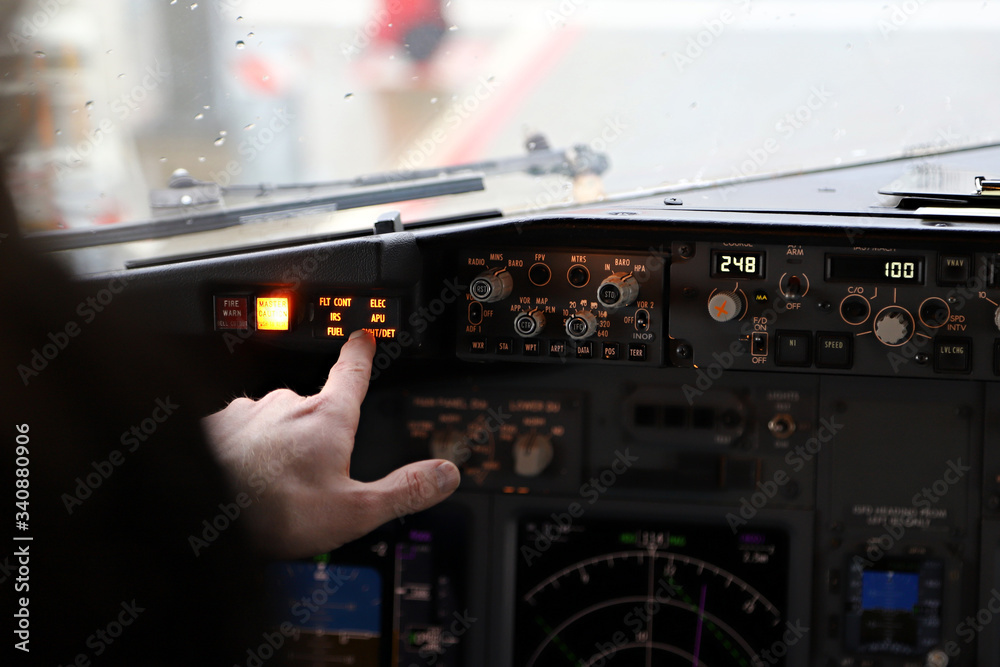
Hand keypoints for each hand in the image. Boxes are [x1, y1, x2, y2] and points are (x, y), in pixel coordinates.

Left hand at [201, 329, 460, 557]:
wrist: (201, 512)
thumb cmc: (274, 511)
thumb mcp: (355, 510)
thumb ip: (404, 490)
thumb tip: (445, 475)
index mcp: (326, 418)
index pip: (351, 373)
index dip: (361, 353)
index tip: (364, 336)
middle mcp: (285, 404)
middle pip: (310, 406)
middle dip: (313, 432)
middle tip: (310, 476)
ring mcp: (245, 413)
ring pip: (269, 421)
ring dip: (273, 443)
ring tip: (271, 486)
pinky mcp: (212, 427)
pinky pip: (233, 433)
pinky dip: (239, 451)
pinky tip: (237, 481)